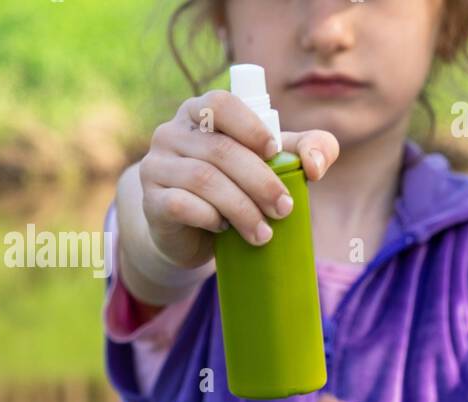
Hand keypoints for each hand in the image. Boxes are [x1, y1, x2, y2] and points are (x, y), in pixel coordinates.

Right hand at [138, 90, 339, 268]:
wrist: (191, 232)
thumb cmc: (235, 186)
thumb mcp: (272, 162)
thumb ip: (305, 149)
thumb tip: (316, 166)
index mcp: (199, 112)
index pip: (220, 103)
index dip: (250, 126)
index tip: (275, 152)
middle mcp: (170, 133)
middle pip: (220, 150)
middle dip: (260, 181)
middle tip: (284, 209)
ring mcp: (155, 166)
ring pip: (204, 180)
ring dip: (242, 208)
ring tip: (263, 232)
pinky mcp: (151, 201)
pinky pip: (182, 205)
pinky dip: (211, 217)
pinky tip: (224, 229)